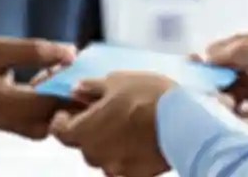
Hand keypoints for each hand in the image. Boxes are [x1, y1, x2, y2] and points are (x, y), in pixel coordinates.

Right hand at [0, 38, 75, 139]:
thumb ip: (34, 51)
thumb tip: (71, 51)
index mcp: (27, 106)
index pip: (76, 97)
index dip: (86, 74)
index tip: (81, 56)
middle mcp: (37, 124)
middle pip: (77, 103)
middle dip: (80, 77)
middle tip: (68, 56)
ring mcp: (39, 130)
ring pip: (70, 105)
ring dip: (70, 82)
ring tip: (52, 63)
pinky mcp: (38, 128)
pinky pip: (61, 108)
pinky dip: (60, 89)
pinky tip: (45, 73)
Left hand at [50, 72, 174, 176]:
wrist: (187, 122)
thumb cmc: (150, 97)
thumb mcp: (118, 81)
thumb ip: (92, 87)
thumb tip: (77, 89)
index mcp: (86, 130)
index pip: (60, 131)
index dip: (63, 120)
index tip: (71, 110)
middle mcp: (97, 154)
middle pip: (83, 144)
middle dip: (89, 130)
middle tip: (104, 114)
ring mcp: (117, 168)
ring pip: (103, 156)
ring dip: (108, 143)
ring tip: (126, 125)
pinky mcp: (137, 175)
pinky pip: (123, 165)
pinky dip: (127, 154)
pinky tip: (140, 139)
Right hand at [204, 34, 247, 153]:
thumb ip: (245, 49)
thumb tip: (210, 52)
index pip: (234, 45)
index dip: (216, 51)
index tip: (199, 60)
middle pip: (230, 67)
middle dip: (214, 73)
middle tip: (200, 82)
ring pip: (232, 89)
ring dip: (223, 93)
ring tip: (223, 99)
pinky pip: (239, 109)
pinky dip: (234, 109)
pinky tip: (238, 111)